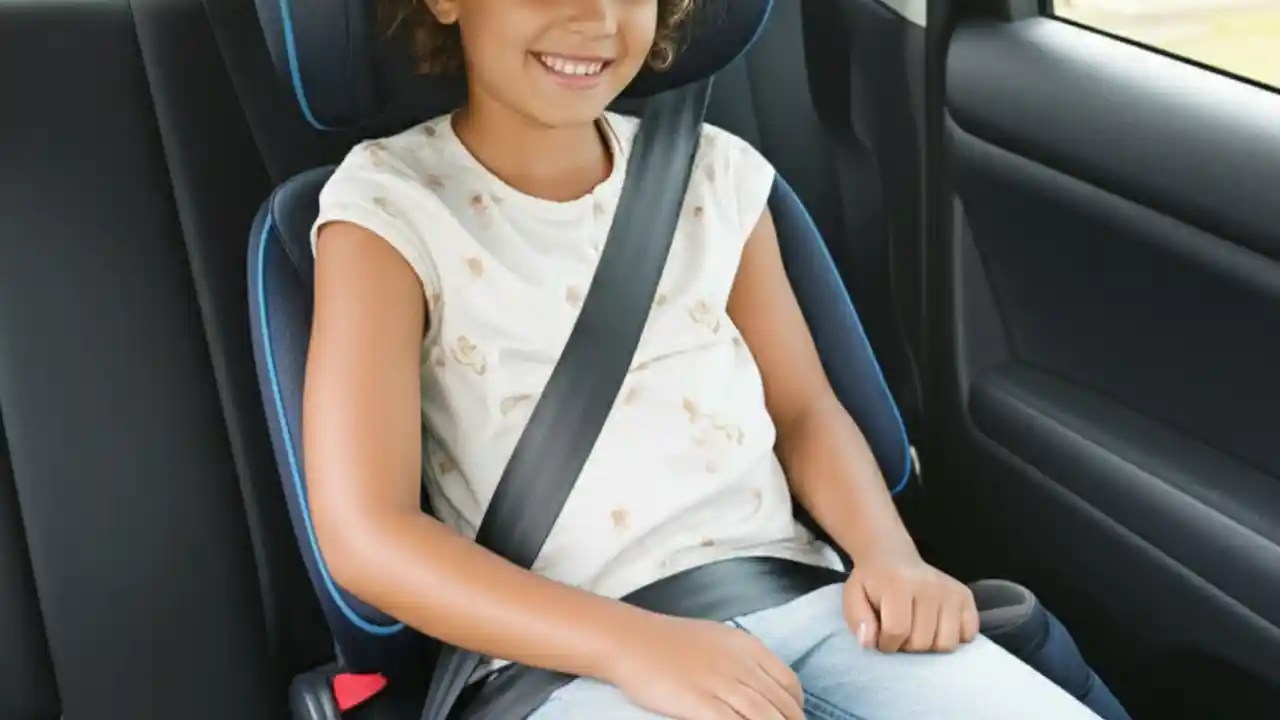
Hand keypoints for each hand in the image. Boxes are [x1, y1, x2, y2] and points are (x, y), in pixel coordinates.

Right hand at [602, 612, 803, 719]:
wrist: (631, 640)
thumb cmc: (669, 641)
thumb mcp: (716, 639)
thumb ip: (741, 658)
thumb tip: (759, 683)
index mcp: (747, 647)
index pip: (788, 682)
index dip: (796, 706)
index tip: (793, 718)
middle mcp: (740, 664)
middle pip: (781, 704)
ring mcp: (721, 684)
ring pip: (764, 717)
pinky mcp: (700, 703)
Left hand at [843, 552, 978, 653]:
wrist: (891, 557)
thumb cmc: (872, 582)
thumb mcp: (853, 597)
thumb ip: (858, 620)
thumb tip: (869, 643)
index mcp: (899, 584)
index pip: (897, 631)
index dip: (886, 643)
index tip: (881, 637)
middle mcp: (930, 586)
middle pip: (922, 642)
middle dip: (906, 646)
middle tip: (899, 632)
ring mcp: (951, 591)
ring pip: (946, 644)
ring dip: (929, 646)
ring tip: (917, 631)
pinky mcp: (965, 596)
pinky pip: (968, 634)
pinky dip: (954, 638)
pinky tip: (937, 627)